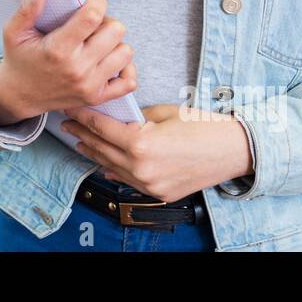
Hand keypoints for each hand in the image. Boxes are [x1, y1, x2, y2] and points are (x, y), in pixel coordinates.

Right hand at [0, 0, 136, 124]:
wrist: (20, 96)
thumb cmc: (20, 60)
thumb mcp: (14, 33)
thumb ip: (26, 10)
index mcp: (58, 49)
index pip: (92, 17)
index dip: (97, 3)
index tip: (91, 3)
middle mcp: (77, 68)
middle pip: (116, 31)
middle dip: (107, 21)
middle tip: (93, 25)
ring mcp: (90, 85)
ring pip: (125, 52)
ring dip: (115, 43)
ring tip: (99, 43)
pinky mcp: (97, 97)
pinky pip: (129, 81)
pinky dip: (125, 68)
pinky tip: (110, 60)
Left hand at [61, 103, 253, 201]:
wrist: (234, 150)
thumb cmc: (203, 126)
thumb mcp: (164, 112)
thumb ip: (136, 117)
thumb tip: (118, 118)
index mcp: (140, 144)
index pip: (101, 128)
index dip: (82, 115)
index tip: (70, 107)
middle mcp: (141, 168)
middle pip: (101, 149)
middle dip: (82, 134)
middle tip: (67, 122)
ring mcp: (149, 185)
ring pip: (111, 167)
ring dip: (93, 153)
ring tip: (79, 141)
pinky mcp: (158, 193)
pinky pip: (128, 181)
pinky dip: (114, 169)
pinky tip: (102, 162)